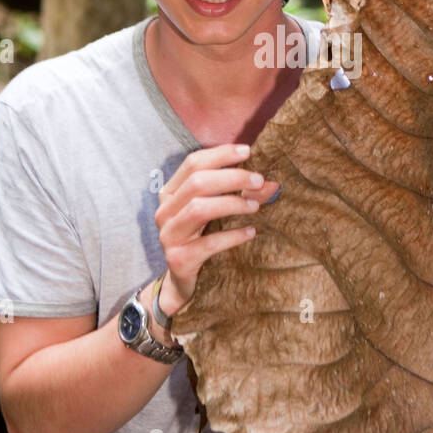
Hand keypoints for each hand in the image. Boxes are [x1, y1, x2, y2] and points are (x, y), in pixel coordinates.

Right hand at [154, 143, 279, 312]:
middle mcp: (164, 211)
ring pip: (200, 208)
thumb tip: (268, 183)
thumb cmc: (200, 239)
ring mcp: (168, 235)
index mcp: (170, 193)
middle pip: (197, 183)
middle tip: (259, 180)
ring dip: (232, 203)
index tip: (248, 151)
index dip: (220, 154)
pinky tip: (250, 232)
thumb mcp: (213, 212)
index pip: (193, 163)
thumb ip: (234, 193)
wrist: (183, 282)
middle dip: (232, 177)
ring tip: (255, 206)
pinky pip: (209, 243)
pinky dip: (233, 236)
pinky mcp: (178, 258)